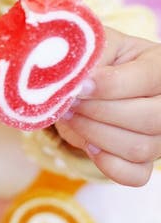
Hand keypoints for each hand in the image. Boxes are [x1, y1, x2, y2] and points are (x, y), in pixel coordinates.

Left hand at [55, 27, 160, 185]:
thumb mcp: (93, 47)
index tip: (79, 86)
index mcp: (160, 66)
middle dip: (99, 112)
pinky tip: (87, 143)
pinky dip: (106, 163)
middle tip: (70, 102)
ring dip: (95, 134)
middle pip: (149, 119)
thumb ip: (89, 58)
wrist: (87, 86)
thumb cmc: (94, 61)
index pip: (146, 79)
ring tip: (72, 116)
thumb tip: (77, 81)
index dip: (110, 86)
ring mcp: (160, 136)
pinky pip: (134, 175)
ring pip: (139, 148)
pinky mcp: (145, 162)